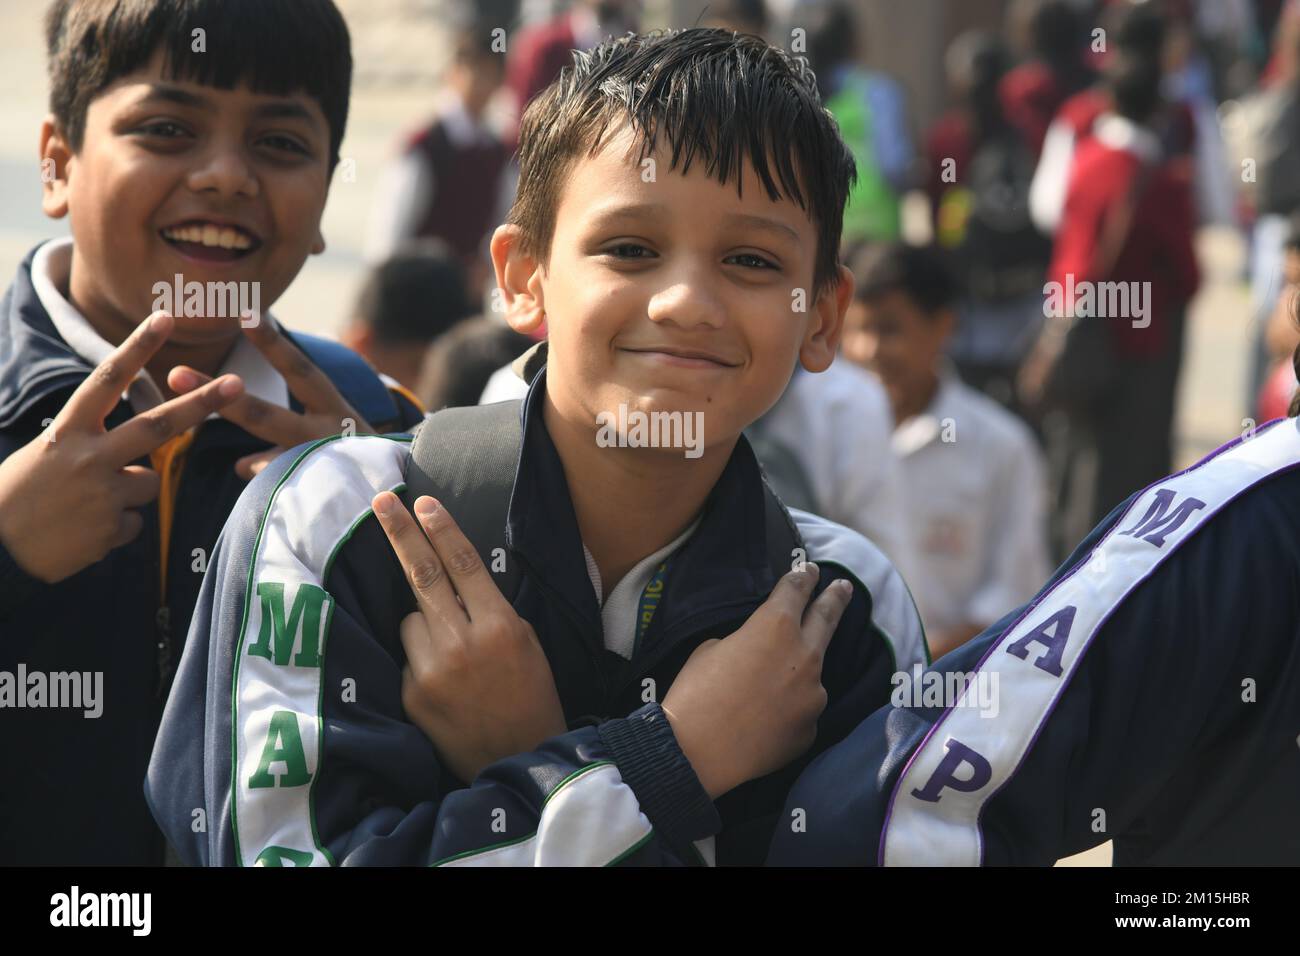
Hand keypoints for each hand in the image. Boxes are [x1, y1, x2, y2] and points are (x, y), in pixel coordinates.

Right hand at [0, 311, 243, 582]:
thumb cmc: (17, 497)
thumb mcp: (44, 454)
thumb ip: (89, 442)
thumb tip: (132, 450)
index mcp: (67, 431)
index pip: (107, 381)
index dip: (137, 348)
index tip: (164, 319)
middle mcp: (90, 457)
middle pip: (158, 425)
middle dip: (201, 404)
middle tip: (237, 383)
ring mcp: (104, 493)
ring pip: (149, 481)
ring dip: (129, 491)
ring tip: (86, 505)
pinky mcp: (113, 528)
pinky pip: (135, 521)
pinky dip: (116, 526)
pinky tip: (83, 532)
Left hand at [169, 318, 374, 478]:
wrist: (418, 491)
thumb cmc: (371, 460)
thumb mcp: (342, 434)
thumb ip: (295, 433)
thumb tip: (239, 462)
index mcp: (335, 408)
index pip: (300, 370)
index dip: (272, 343)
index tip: (244, 314)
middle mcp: (331, 433)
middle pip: (268, 415)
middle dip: (220, 396)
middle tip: (173, 373)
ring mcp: (328, 463)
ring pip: (274, 453)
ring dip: (240, 447)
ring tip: (192, 431)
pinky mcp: (329, 492)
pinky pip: (286, 488)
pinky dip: (266, 479)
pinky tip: (242, 470)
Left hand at [371, 491, 566, 782]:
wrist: (518, 760)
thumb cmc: (531, 696)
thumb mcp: (527, 643)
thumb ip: (492, 610)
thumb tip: (455, 577)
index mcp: (499, 626)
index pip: (463, 564)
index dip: (441, 530)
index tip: (422, 502)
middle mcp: (462, 643)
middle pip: (422, 575)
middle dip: (400, 533)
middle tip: (381, 501)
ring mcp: (431, 670)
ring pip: (411, 619)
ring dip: (425, 622)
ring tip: (454, 654)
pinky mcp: (410, 694)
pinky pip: (408, 656)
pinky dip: (422, 659)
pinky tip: (447, 684)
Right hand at [662, 564, 850, 799]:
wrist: (697, 752)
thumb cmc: (695, 692)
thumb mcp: (712, 649)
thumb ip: (745, 642)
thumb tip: (759, 652)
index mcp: (775, 626)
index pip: (796, 590)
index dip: (803, 577)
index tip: (809, 570)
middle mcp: (805, 656)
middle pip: (826, 618)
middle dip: (835, 599)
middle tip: (845, 588)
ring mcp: (814, 695)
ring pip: (811, 675)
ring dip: (798, 672)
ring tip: (769, 685)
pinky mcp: (811, 728)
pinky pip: (802, 711)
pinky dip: (788, 711)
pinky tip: (763, 720)